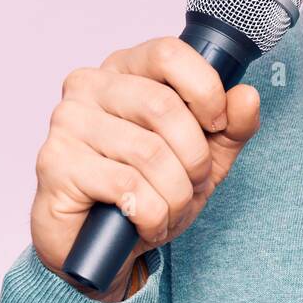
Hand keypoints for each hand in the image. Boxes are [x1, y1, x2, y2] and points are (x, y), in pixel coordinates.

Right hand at [30, 37, 260, 302]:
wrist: (101, 249)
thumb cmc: (149, 191)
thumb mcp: (204, 157)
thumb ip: (231, 126)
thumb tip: (246, 96)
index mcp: (125, 69)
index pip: (168, 53)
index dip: (204, 89)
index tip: (217, 124)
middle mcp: (90, 86)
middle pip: (162, 106)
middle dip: (194, 156)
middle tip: (194, 181)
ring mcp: (68, 123)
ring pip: (149, 152)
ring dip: (176, 192)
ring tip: (171, 208)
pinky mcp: (55, 164)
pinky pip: (126, 186)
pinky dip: (152, 213)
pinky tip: (147, 222)